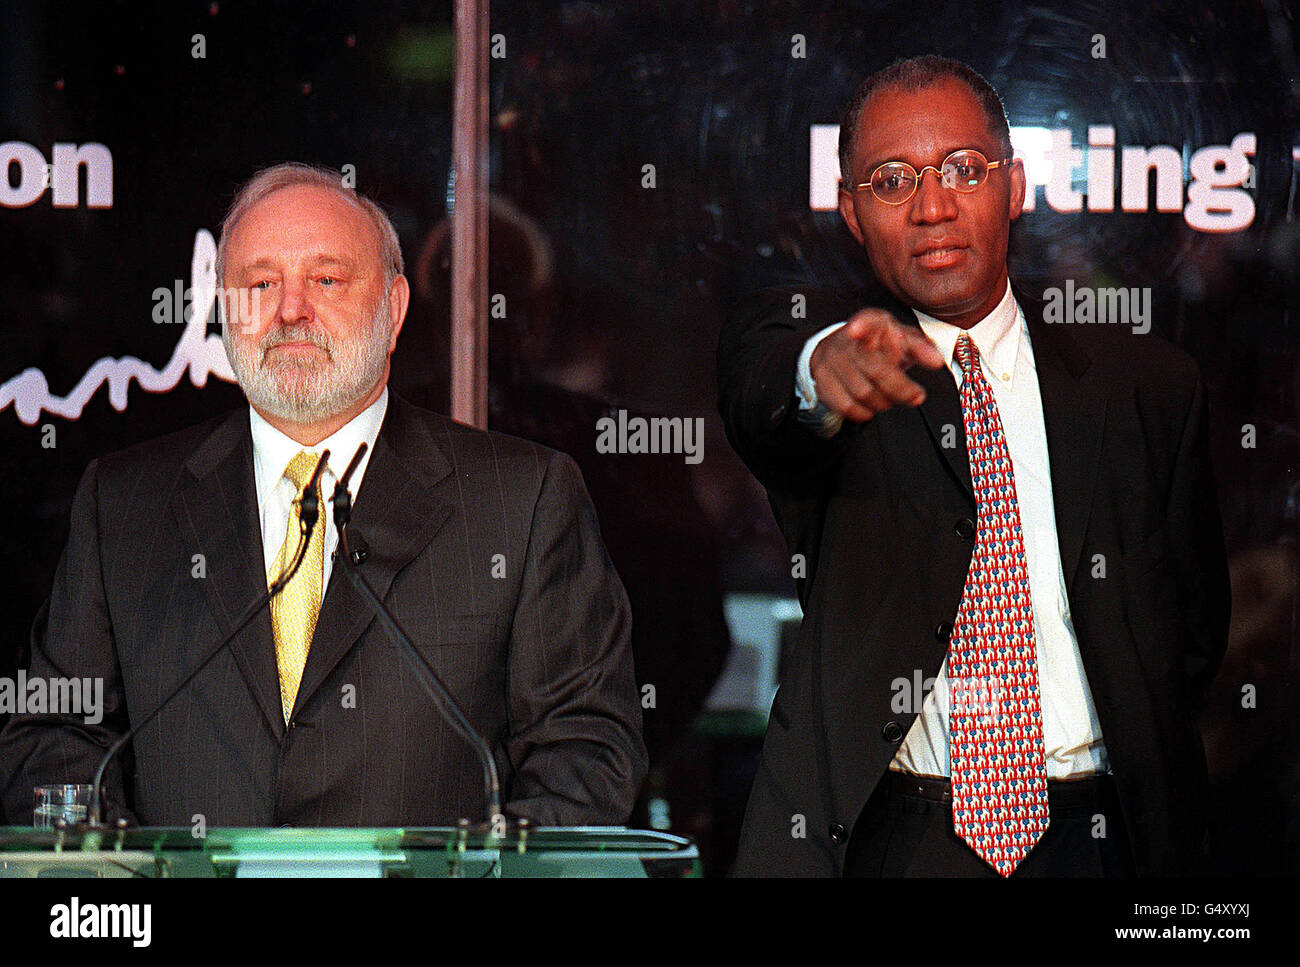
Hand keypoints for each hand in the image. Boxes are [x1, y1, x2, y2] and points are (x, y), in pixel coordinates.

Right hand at [809, 309, 945, 421]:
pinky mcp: (823, 380)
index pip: (865, 321)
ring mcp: (831, 360)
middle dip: (900, 388)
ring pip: (863, 392)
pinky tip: (871, 406)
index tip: (856, 330)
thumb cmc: (879, 345)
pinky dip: (863, 412)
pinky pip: (845, 405)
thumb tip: (937, 361)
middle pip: (874, 369)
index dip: (860, 325)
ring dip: (883, 402)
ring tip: (890, 398)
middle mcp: (847, 339)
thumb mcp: (904, 340)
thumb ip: (921, 349)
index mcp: (871, 323)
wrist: (843, 349)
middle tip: (916, 396)